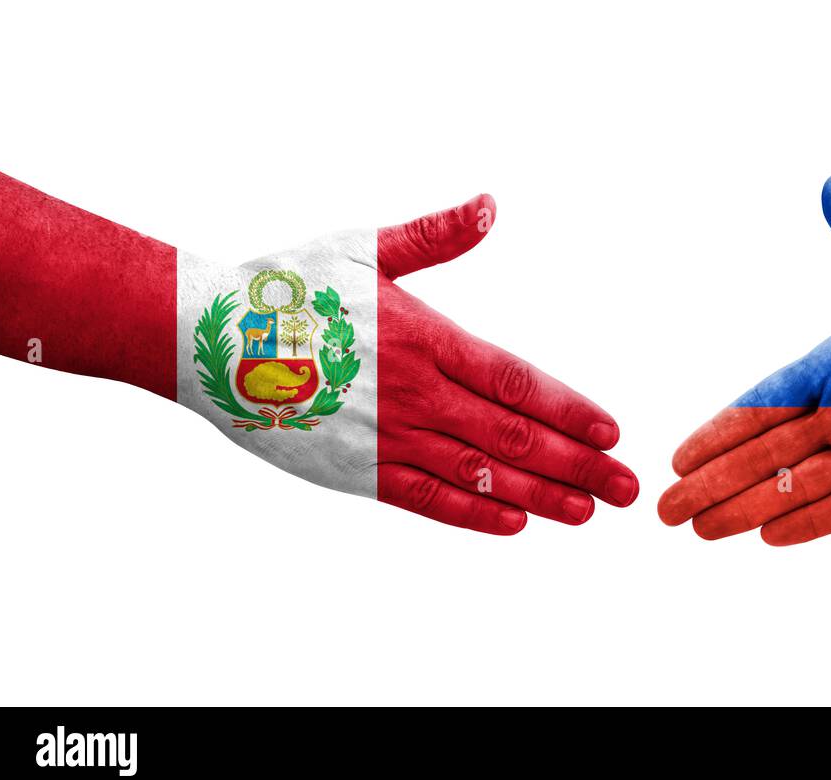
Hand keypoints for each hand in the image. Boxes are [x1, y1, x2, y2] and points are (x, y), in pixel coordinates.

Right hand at [182, 196, 637, 534]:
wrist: (203, 339)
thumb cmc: (286, 288)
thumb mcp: (363, 248)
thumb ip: (435, 237)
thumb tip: (490, 204)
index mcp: (424, 339)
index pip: (515, 381)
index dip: (568, 409)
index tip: (612, 431)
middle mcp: (414, 394)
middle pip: (512, 436)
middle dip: (577, 464)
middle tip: (627, 488)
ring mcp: (385, 438)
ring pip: (479, 474)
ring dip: (540, 495)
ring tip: (588, 512)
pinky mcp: (355, 470)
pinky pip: (426, 498)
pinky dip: (473, 513)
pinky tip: (515, 524)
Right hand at [658, 175, 830, 544]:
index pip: (759, 405)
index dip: (716, 432)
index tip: (676, 455)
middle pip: (763, 456)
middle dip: (712, 482)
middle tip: (662, 510)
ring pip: (794, 486)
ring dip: (745, 508)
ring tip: (699, 530)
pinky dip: (809, 523)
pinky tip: (768, 538)